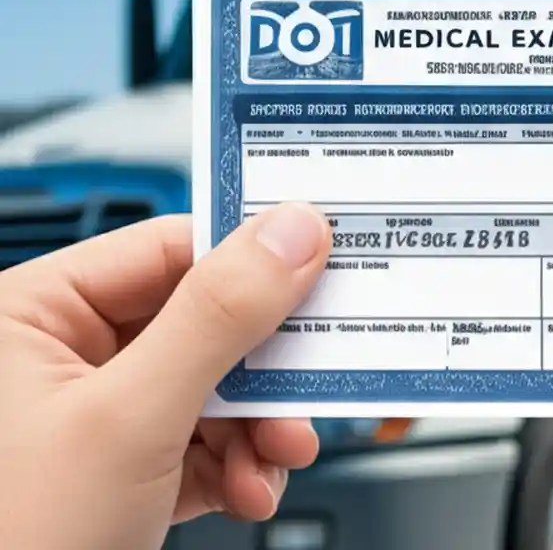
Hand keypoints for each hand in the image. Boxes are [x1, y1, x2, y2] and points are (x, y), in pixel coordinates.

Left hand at [0, 204, 331, 549]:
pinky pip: (206, 441)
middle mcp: (63, 356)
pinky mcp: (127, 468)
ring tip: (276, 458)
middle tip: (309, 383)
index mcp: (33, 315)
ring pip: (214, 387)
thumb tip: (290, 233)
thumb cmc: (16, 541)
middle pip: (203, 323)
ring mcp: (98, 416)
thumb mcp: (131, 418)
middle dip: (262, 371)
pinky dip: (240, 466)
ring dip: (260, 427)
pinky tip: (249, 490)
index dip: (249, 259)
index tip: (321, 266)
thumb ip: (217, 318)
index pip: (167, 251)